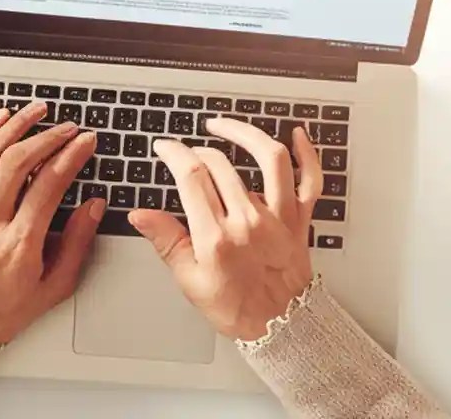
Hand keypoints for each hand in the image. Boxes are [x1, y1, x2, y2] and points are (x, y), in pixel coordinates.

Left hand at [0, 103, 104, 343]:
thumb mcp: (52, 288)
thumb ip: (75, 244)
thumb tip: (92, 208)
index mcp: (19, 244)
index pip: (48, 186)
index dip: (71, 157)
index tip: (85, 142)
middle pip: (17, 163)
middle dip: (47, 137)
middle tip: (67, 128)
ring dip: (14, 127)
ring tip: (35, 112)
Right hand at [128, 118, 321, 340]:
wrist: (281, 325)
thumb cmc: (236, 307)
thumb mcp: (190, 280)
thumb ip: (166, 241)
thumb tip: (141, 215)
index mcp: (216, 237)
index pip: (191, 177)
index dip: (174, 153)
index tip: (165, 147)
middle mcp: (249, 221)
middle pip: (221, 164)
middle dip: (197, 149)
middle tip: (187, 152)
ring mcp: (278, 216)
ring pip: (268, 158)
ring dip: (244, 133)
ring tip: (224, 126)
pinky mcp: (300, 218)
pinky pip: (310, 179)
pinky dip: (308, 153)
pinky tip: (297, 134)